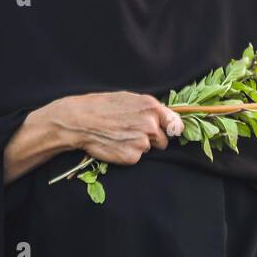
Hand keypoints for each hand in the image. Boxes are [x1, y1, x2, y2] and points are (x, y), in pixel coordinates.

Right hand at [54, 91, 183, 165]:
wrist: (80, 121)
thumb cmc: (102, 106)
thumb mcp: (129, 98)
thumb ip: (150, 109)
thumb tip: (166, 118)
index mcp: (151, 107)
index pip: (176, 124)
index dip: (171, 129)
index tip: (169, 132)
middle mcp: (150, 125)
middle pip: (164, 140)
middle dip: (153, 139)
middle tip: (134, 133)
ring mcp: (142, 142)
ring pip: (149, 149)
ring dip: (139, 146)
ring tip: (121, 136)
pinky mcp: (132, 157)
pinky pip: (137, 157)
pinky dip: (128, 154)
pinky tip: (116, 144)